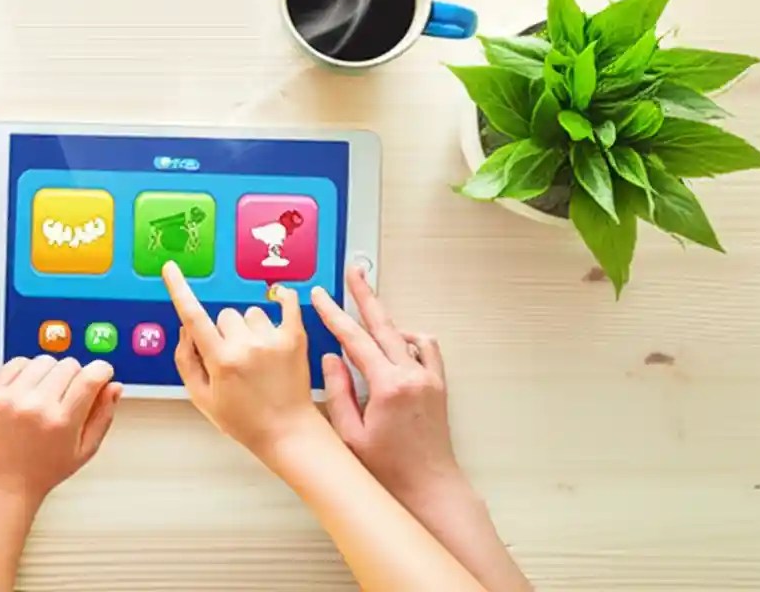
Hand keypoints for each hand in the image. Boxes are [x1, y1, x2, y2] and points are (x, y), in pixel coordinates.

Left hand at [0, 356, 122, 507]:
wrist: (4, 483)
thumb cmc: (44, 470)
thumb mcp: (85, 449)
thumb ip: (103, 415)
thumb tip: (114, 386)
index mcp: (63, 421)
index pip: (91, 376)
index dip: (102, 371)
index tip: (101, 374)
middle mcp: (37, 406)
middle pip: (69, 365)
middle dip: (76, 375)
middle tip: (70, 394)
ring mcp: (12, 397)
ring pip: (45, 360)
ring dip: (51, 372)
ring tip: (47, 394)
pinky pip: (17, 362)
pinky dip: (27, 370)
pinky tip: (29, 389)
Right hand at [163, 260, 318, 456]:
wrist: (288, 433)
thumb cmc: (244, 421)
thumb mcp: (202, 399)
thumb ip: (187, 361)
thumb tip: (186, 329)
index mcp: (221, 360)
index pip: (193, 317)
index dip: (179, 290)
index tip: (170, 269)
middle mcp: (247, 346)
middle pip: (224, 316)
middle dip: (224, 331)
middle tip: (234, 356)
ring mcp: (273, 340)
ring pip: (250, 313)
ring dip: (250, 327)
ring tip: (258, 354)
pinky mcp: (295, 338)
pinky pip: (288, 303)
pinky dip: (283, 299)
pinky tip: (280, 298)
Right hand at [311, 265, 460, 505]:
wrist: (428, 487)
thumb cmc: (388, 469)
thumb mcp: (350, 434)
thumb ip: (339, 392)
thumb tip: (332, 359)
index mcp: (387, 386)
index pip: (355, 340)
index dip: (334, 315)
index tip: (321, 297)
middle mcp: (412, 376)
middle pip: (384, 325)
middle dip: (365, 297)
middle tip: (354, 273)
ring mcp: (429, 378)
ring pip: (405, 335)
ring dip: (385, 322)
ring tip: (366, 315)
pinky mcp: (438, 386)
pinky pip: (425, 350)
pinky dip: (409, 340)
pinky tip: (394, 344)